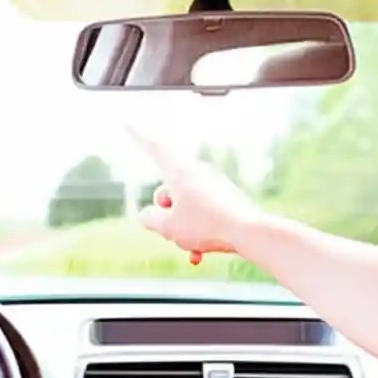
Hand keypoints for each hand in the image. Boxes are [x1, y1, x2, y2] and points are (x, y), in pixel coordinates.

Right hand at [132, 130, 262, 261]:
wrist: (250, 232)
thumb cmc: (208, 226)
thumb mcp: (168, 227)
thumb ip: (150, 219)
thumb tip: (150, 215)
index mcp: (180, 171)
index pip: (154, 148)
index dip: (138, 137)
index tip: (127, 123)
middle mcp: (196, 173)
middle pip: (167, 191)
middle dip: (165, 214)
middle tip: (172, 230)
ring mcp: (212, 185)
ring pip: (184, 208)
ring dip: (182, 229)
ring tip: (192, 246)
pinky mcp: (224, 200)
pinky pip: (202, 215)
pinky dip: (196, 232)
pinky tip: (199, 255)